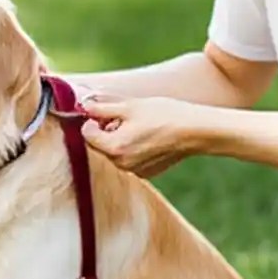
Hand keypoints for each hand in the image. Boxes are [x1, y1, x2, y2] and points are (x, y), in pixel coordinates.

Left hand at [78, 93, 205, 177]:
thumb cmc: (164, 115)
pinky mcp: (145, 173)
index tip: (108, 112)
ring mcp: (133, 170)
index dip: (94, 119)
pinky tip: (148, 137)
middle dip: (105, 130)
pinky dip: (132, 148)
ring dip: (118, 139)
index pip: (86, 133)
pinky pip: (128, 159)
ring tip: (140, 126)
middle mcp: (120, 164)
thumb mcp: (130, 106)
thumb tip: (83, 105)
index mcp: (113, 148)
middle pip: (98, 144)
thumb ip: (102, 108)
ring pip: (114, 152)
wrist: (195, 131)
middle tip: (125, 117)